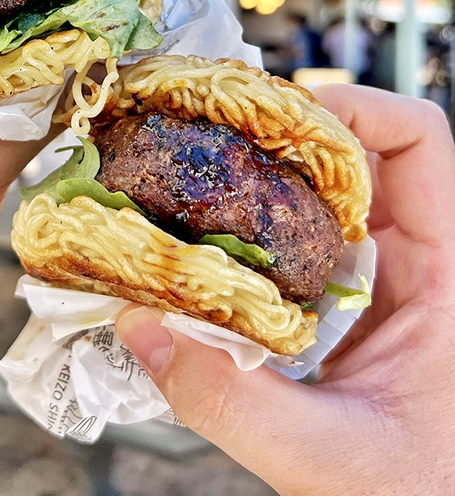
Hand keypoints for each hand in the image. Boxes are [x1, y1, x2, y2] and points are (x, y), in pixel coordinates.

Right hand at [117, 86, 454, 495]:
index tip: (285, 118)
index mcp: (446, 277)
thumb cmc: (414, 493)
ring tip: (202, 171)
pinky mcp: (345, 301)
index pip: (423, 143)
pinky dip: (257, 223)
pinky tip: (211, 237)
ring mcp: (378, 278)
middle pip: (360, 152)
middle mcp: (416, 260)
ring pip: (326, 192)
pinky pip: (303, 237)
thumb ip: (231, 402)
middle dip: (288, 133)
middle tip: (215, 137)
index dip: (361, 106)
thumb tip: (139, 326)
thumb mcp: (327, 459)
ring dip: (267, 175)